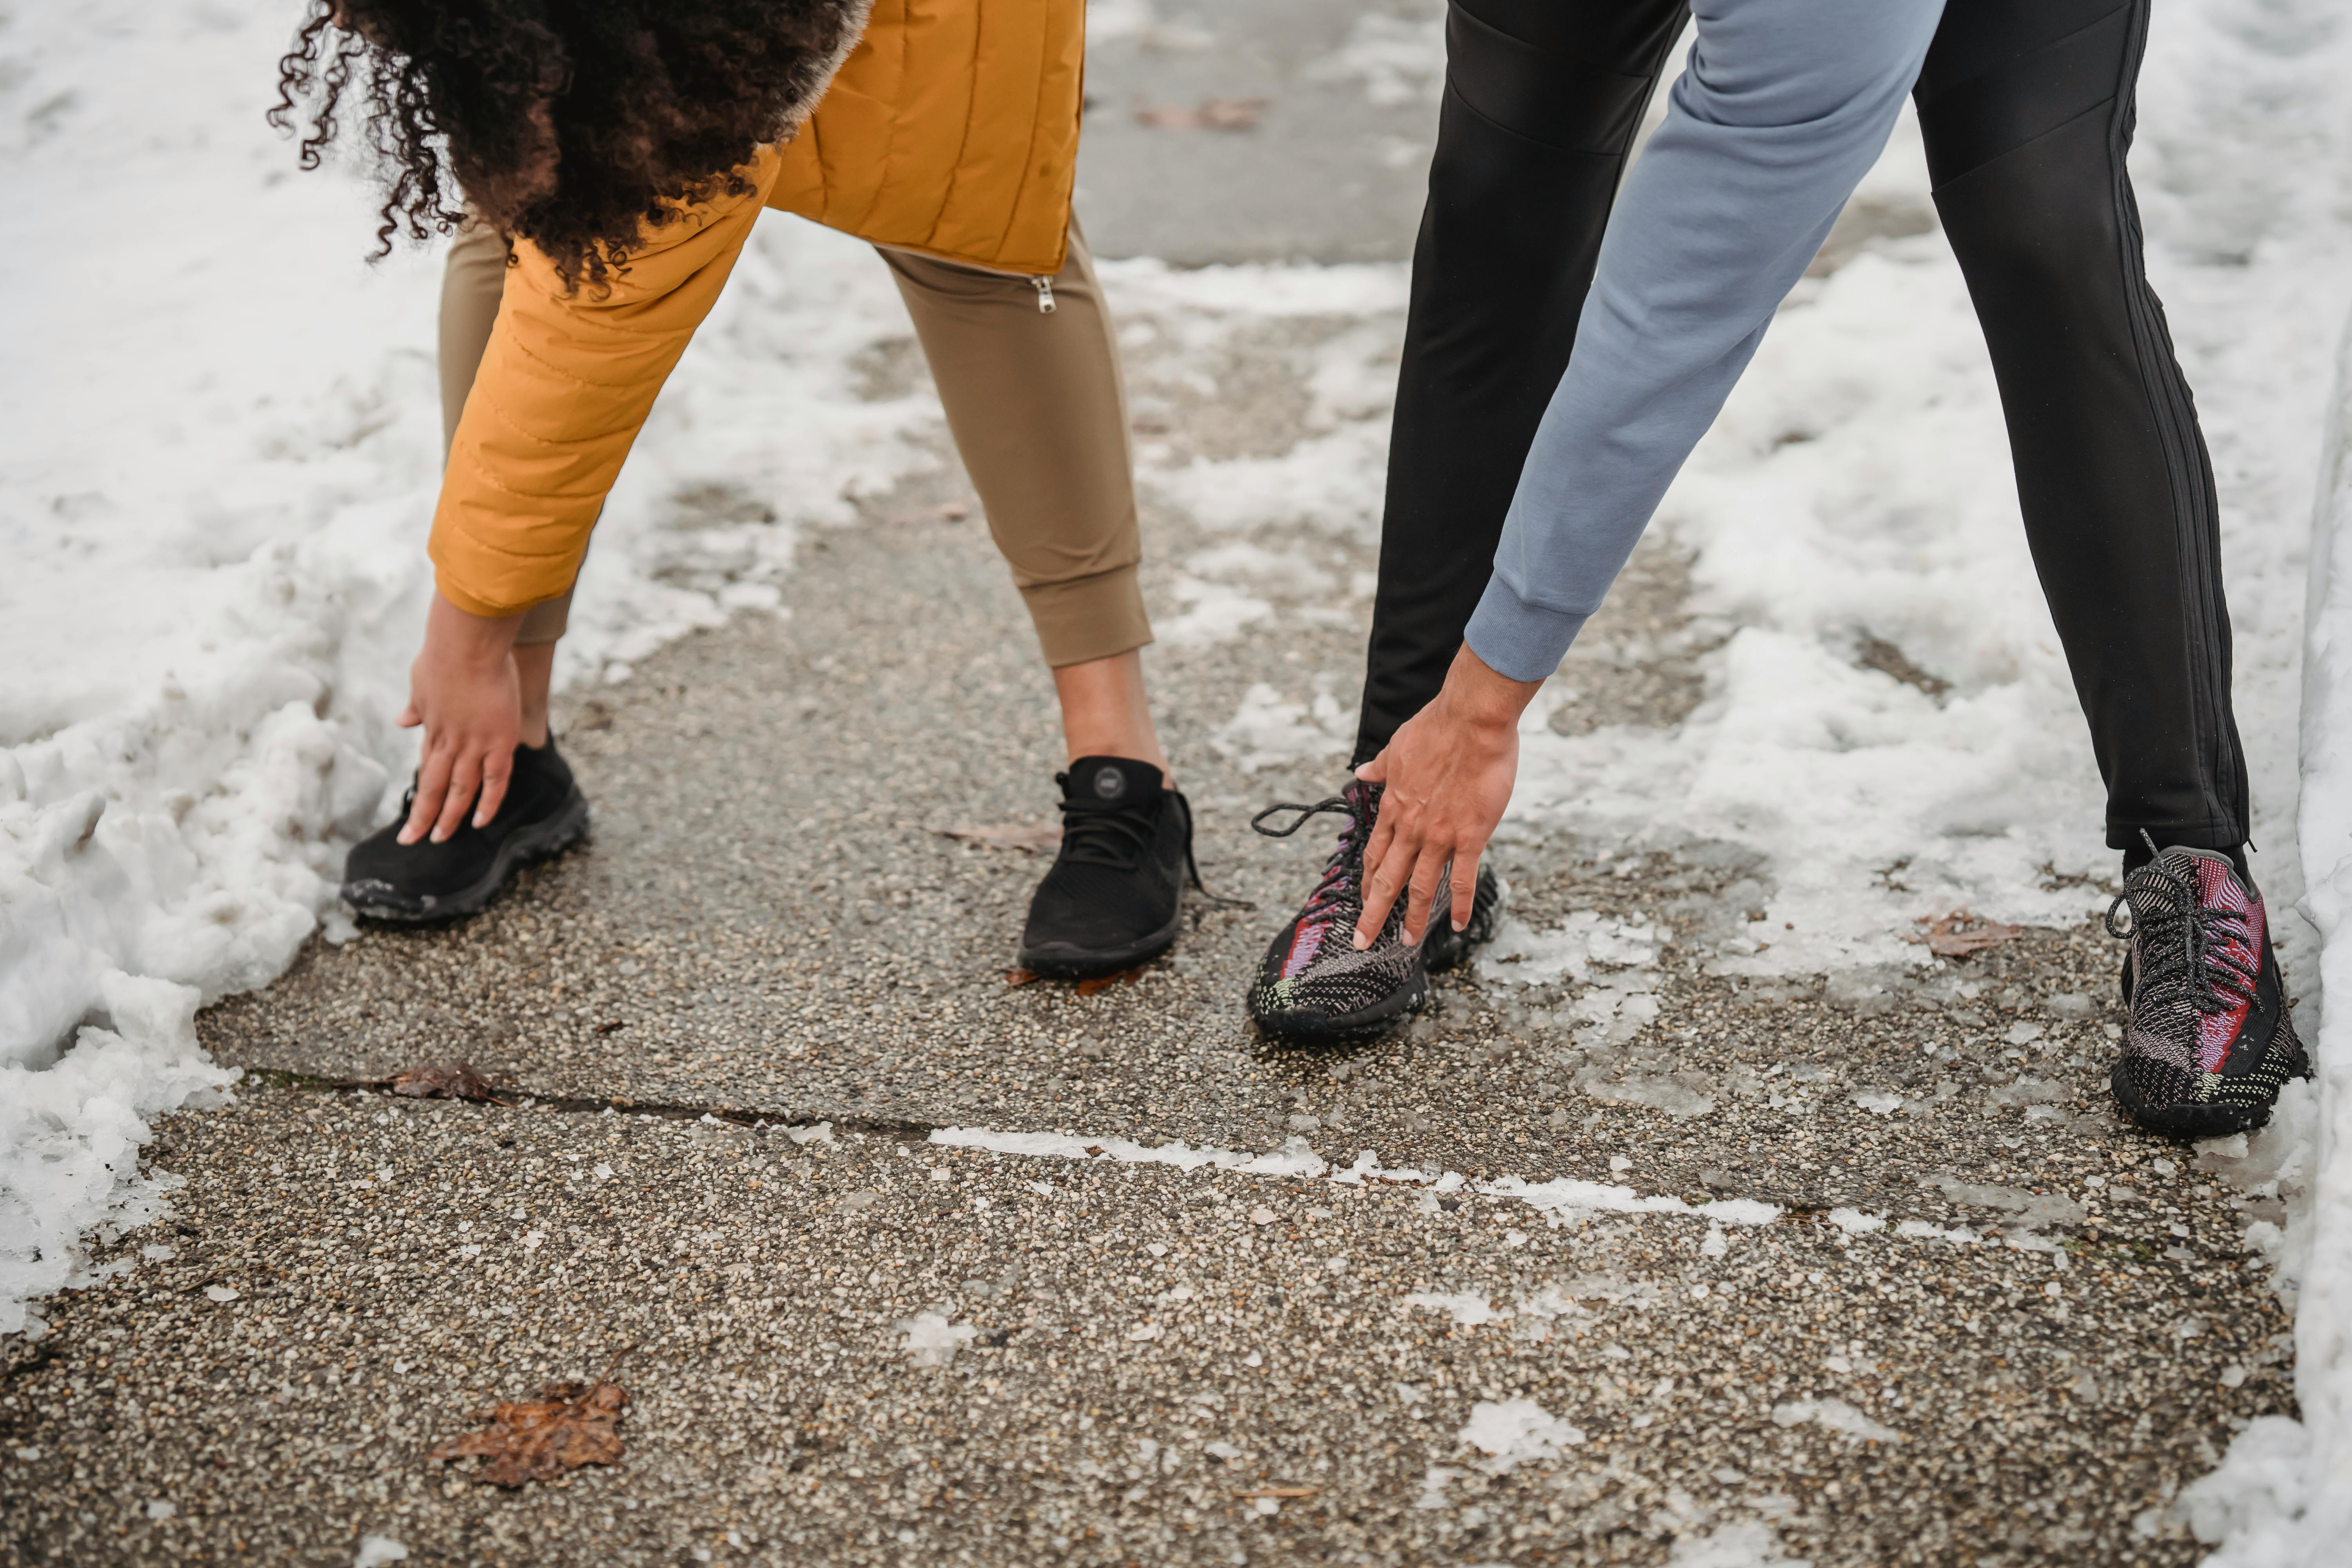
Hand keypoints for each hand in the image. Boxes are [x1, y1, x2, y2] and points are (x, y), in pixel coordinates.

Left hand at [397, 591, 526, 844]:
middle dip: (422, 814)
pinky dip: (487, 802)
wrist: (467, 642)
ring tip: (440, 838)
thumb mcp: (421, 679)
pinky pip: (493, 779)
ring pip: (458, 789)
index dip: (422, 789)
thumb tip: (401, 721)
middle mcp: (449, 740)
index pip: (427, 765)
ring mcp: (473, 743)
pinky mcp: (497, 740)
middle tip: (412, 838)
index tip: (416, 808)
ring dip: (448, 816)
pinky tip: (480, 822)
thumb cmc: (446, 652)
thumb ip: (416, 704)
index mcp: (433, 726)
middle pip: (433, 785)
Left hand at [1354, 643, 1542, 948]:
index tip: (1361, 897)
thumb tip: (1360, 774)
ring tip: (1406, 941)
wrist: (1472, 721)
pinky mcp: (1469, 836)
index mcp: (1395, 806)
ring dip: (1412, 917)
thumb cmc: (1438, 727)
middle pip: (1387, 878)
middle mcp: (1411, 826)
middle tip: (1364, 941)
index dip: (1366, 878)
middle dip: (1373, 913)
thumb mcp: (1398, 746)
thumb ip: (1380, 767)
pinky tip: (1458, 925)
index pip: (1374, 852)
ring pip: (1420, 886)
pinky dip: (1459, 904)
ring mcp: (1439, 835)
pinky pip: (1461, 878)